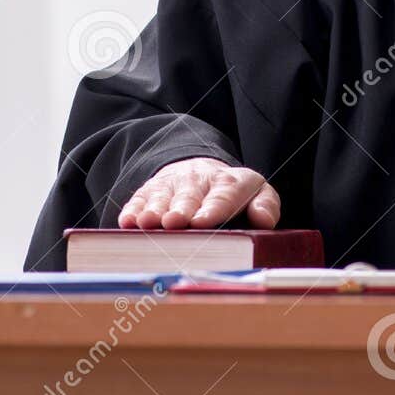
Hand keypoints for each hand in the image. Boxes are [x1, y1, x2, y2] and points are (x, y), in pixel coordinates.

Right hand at [117, 157, 280, 229]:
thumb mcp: (258, 193)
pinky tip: (128, 222)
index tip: (204, 221)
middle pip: (190, 195)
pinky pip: (140, 198)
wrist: (202, 172)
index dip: (213, 208)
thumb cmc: (234, 195)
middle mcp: (199, 178)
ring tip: (148, 223)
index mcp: (231, 182)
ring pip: (163, 195)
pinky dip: (133, 210)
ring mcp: (173, 182)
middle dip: (181, 208)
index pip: (224, 194)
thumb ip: (266, 205)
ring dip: (154, 209)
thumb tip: (264, 220)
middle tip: (175, 222)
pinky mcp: (152, 188)